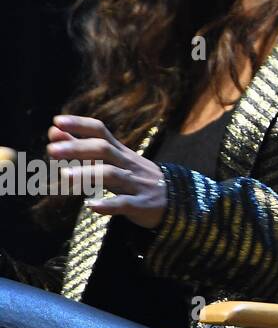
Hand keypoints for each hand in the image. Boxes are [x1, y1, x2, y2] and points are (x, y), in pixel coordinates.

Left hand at [47, 115, 166, 228]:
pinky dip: (108, 205)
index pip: (100, 132)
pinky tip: (91, 205)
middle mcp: (127, 164)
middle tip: (51, 150)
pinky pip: (125, 203)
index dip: (80, 125)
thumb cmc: (135, 177)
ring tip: (65, 175)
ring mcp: (136, 183)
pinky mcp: (141, 204)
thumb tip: (54, 131)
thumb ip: (82, 147)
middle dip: (78, 148)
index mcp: (120, 152)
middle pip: (104, 150)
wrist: (176, 198)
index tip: (57, 121)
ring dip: (89, 173)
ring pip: (112, 175)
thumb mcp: (113, 160)